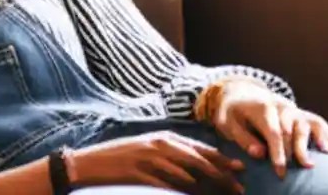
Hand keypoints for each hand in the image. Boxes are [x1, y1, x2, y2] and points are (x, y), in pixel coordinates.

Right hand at [67, 131, 244, 193]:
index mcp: (163, 138)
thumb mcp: (146, 149)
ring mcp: (151, 159)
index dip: (222, 160)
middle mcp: (160, 145)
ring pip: (189, 174)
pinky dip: (186, 191)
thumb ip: (169, 154)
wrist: (87, 164)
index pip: (199, 148)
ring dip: (210, 186)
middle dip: (222, 174)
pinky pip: (170, 185)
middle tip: (240, 188)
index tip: (240, 169)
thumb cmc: (118, 158)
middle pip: (200, 160)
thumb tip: (195, 169)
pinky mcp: (142, 174)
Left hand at [209, 80, 327, 178]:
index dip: (278, 152)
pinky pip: (315, 119)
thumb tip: (260, 154)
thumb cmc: (232, 112)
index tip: (280, 171)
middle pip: (291, 129)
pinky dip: (325, 130)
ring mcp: (291, 108)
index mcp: (261, 108)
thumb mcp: (226, 122)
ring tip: (326, 153)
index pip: (273, 132)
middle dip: (297, 150)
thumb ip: (241, 137)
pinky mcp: (298, 111)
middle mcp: (279, 106)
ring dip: (316, 139)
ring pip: (305, 122)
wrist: (239, 92)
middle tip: (301, 169)